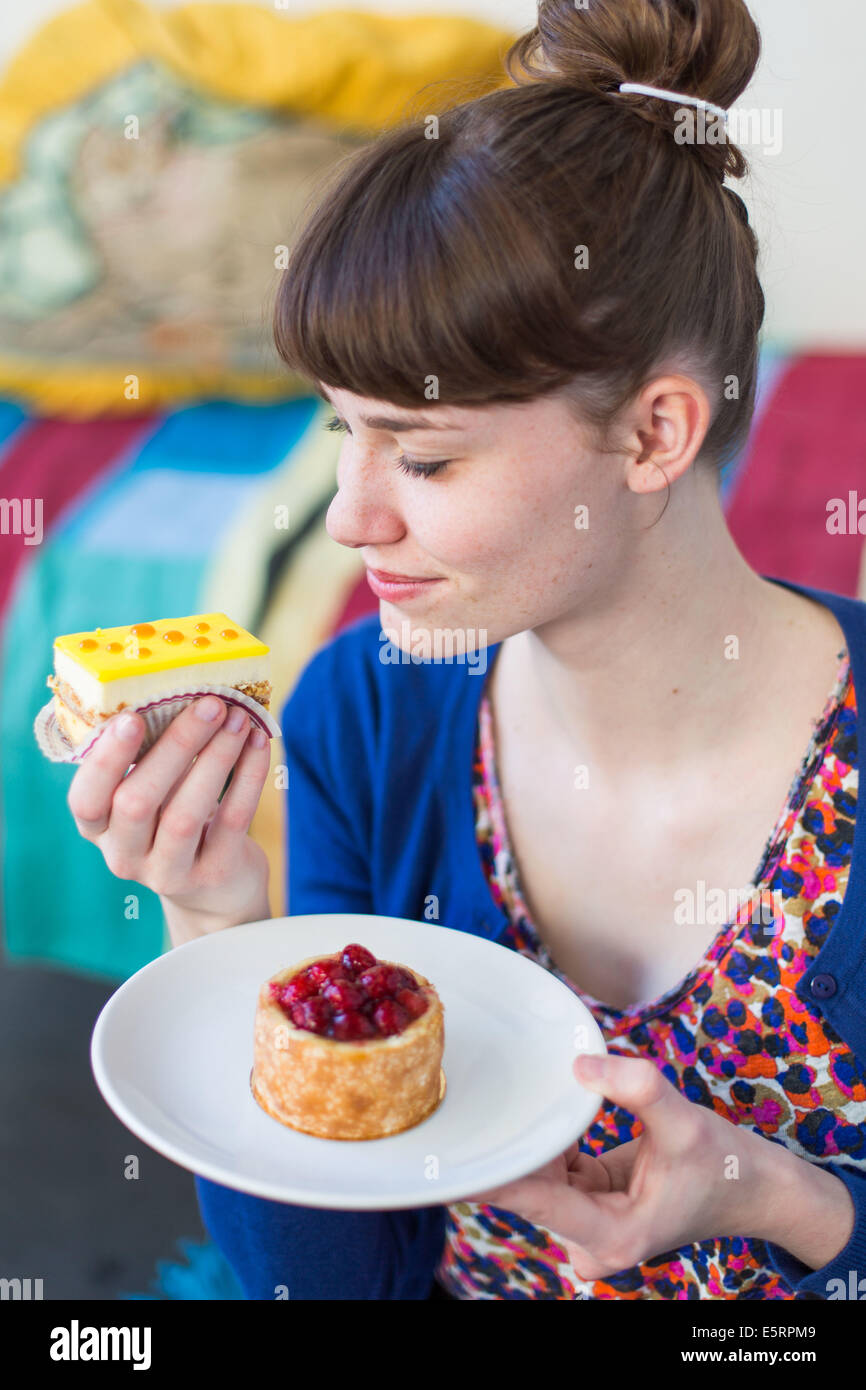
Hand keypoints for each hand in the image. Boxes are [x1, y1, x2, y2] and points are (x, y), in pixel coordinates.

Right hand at [66, 696, 271, 927]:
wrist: (215, 891)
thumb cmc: (174, 821)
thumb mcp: (152, 795)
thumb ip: (151, 758)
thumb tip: (181, 693)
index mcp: (98, 829)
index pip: (85, 801)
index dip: (106, 761)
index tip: (132, 717)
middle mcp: (124, 856)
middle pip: (137, 803)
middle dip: (176, 747)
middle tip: (209, 704)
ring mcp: (168, 871)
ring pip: (186, 814)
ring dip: (216, 758)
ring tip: (238, 718)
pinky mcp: (213, 874)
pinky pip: (232, 820)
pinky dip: (248, 777)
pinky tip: (256, 743)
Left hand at [463, 1053, 785, 1280]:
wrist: (756, 1189)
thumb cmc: (726, 1165)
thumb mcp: (686, 1124)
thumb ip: (636, 1090)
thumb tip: (581, 1064)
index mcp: (610, 1235)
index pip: (532, 1200)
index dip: (488, 1176)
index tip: (445, 1157)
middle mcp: (592, 1239)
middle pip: (529, 1187)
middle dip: (506, 1145)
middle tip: (464, 1101)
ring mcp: (589, 1223)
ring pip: (539, 1175)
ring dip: (530, 1138)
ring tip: (499, 1096)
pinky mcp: (590, 1203)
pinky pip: (555, 1167)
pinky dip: (550, 1139)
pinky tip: (541, 1108)